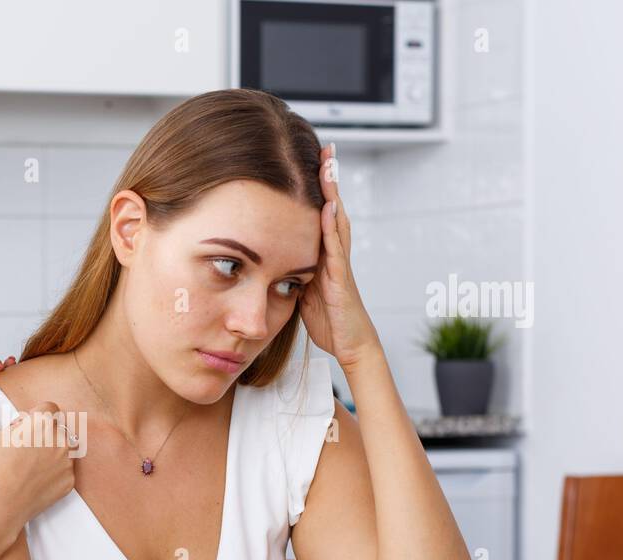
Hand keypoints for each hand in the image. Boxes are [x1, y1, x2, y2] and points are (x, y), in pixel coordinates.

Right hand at [0, 393, 75, 530]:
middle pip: (56, 427)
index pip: (48, 407)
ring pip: (63, 449)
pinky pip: (64, 471)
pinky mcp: (68, 483)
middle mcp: (60, 440)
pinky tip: (33, 478)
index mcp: (42, 423)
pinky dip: (52, 473)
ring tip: (26, 463)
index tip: (20, 428)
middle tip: (20, 446)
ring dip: (49, 451)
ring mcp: (66, 463)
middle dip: (41, 433)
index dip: (32, 415)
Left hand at [297, 143, 381, 369]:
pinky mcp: (341, 280)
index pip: (319, 214)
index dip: (315, 190)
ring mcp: (340, 265)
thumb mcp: (302, 291)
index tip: (309, 161)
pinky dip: (331, 227)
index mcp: (323, 255)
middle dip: (329, 179)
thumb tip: (271, 259)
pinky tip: (328, 207)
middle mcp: (334, 254)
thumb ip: (292, 271)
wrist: (351, 346)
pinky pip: (336, 249)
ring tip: (328, 165)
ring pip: (337, 221)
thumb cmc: (329, 321)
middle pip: (332, 208)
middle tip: (326, 149)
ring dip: (333, 193)